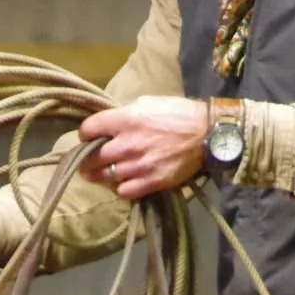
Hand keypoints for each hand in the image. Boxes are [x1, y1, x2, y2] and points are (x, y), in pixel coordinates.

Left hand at [79, 96, 210, 199]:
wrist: (208, 133)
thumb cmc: (178, 114)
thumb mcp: (147, 103)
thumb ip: (124, 115)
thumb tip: (107, 125)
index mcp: (126, 120)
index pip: (88, 130)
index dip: (85, 134)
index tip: (88, 137)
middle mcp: (128, 144)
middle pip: (91, 158)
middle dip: (86, 160)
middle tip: (88, 161)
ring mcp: (139, 166)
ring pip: (104, 177)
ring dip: (100, 176)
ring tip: (103, 173)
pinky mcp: (151, 182)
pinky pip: (123, 192)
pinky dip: (119, 188)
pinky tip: (123, 182)